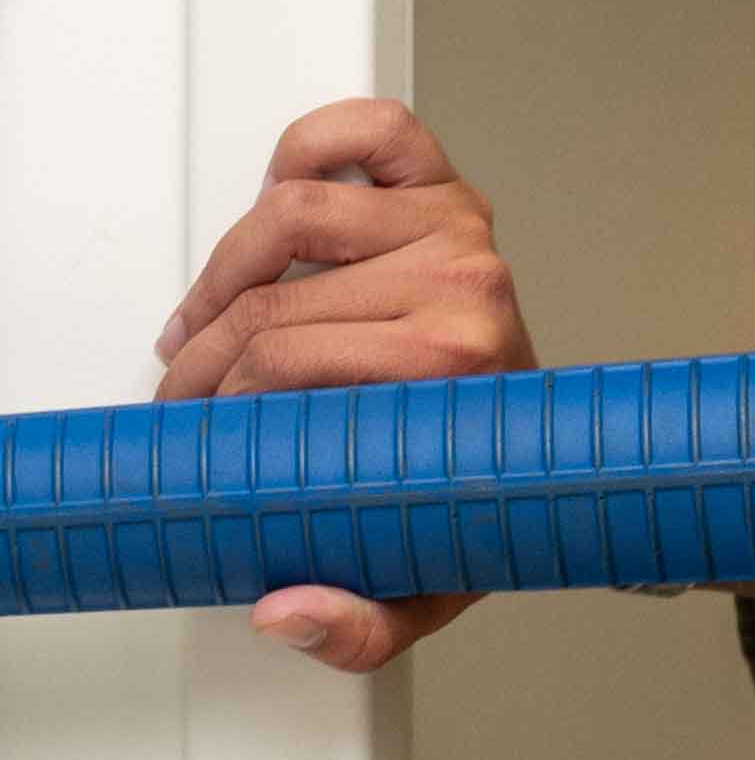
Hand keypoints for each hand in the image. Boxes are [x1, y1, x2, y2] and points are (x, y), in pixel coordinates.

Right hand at [161, 101, 533, 672]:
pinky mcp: (449, 189)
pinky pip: (371, 134)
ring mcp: (459, 229)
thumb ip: (360, 625)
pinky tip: (277, 200)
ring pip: (290, 215)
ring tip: (207, 324)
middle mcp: (467, 284)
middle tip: (185, 396)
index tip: (196, 432)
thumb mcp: (430, 583)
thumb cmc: (488, 490)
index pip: (284, 362)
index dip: (215, 399)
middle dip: (204, 358)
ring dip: (226, 271)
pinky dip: (311, 147)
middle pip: (276, 302)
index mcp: (459, 364)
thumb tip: (283, 613)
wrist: (564, 450)